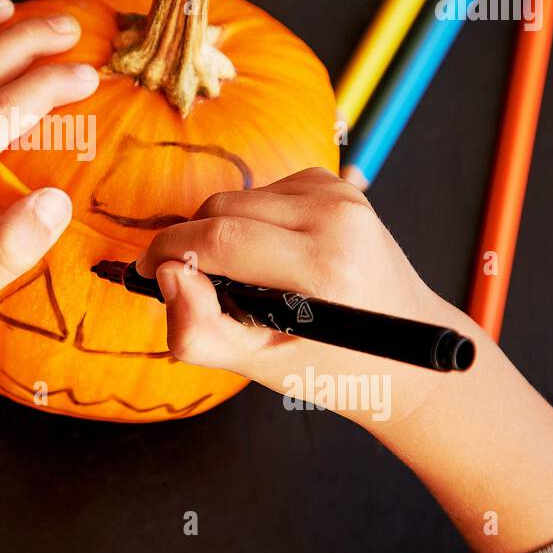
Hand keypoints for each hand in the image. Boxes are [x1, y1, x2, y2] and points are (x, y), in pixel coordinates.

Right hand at [136, 167, 485, 428]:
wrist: (408, 349)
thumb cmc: (337, 367)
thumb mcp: (262, 366)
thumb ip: (201, 330)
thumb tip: (165, 274)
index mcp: (324, 266)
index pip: (219, 240)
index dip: (167, 251)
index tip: (145, 271)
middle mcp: (336, 217)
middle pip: (221, 210)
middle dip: (190, 243)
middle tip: (192, 286)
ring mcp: (340, 195)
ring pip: (237, 198)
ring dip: (220, 233)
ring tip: (239, 278)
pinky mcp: (338, 185)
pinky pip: (263, 191)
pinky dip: (249, 221)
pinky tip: (268, 256)